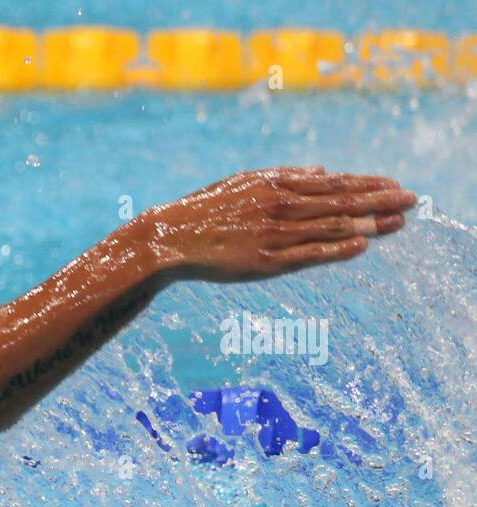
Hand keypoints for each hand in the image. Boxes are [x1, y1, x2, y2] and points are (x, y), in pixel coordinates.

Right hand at [134, 166, 414, 280]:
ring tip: (398, 223)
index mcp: (275, 183)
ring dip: (368, 224)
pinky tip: (362, 245)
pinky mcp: (264, 261)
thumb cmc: (205, 210)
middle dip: (379, 201)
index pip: (332, 183)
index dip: (366, 183)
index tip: (394, 184)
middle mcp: (279, 205)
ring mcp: (273, 233)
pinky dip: (336, 248)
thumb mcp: (243, 182)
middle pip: (340, 202)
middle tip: (413, 200)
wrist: (169, 237)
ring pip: (330, 226)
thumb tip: (320, 170)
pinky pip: (308, 253)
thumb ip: (284, 176)